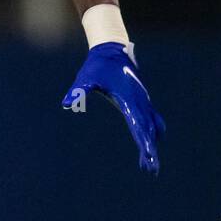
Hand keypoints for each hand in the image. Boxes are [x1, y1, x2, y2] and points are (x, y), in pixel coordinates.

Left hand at [62, 42, 164, 174]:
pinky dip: (153, 131)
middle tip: (153, 170)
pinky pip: (151, 118)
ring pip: (151, 125)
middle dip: (150, 150)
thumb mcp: (85, 78)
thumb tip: (66, 103)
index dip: (144, 142)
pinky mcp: (141, 98)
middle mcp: (139, 101)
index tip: (149, 155)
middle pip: (147, 130)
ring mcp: (142, 100)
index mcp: (128, 100)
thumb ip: (77, 91)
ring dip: (152, 143)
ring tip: (151, 164)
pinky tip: (154, 140)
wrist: (112, 50)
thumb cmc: (97, 65)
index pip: (138, 125)